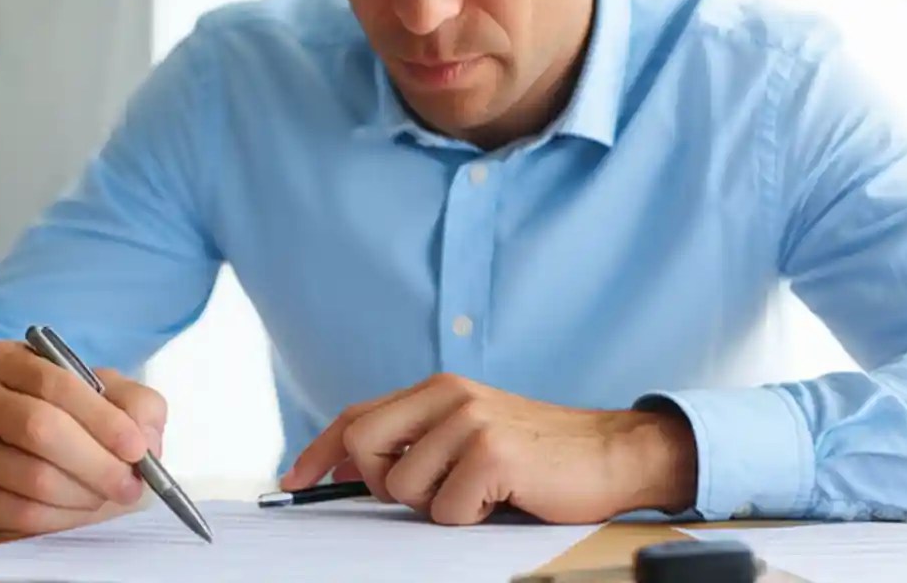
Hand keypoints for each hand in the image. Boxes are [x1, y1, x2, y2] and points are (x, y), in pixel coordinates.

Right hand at [0, 340, 166, 535]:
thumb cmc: (52, 411)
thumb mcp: (94, 391)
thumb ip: (132, 402)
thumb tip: (147, 439)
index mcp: (4, 358)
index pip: (56, 383)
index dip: (104, 419)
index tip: (138, 449)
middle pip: (40, 429)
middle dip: (97, 462)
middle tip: (130, 485)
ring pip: (31, 477)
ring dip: (83, 494)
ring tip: (106, 496)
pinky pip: (16, 513)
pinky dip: (60, 518)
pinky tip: (77, 510)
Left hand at [281, 374, 696, 524]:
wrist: (611, 453)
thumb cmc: (538, 453)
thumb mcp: (469, 434)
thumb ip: (415, 440)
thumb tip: (348, 470)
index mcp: (439, 389)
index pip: (356, 414)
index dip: (320, 450)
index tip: (295, 479)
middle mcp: (449, 396)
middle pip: (363, 444)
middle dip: (380, 484)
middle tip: (428, 491)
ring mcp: (470, 421)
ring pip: (402, 488)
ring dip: (437, 506)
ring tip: (479, 492)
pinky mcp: (492, 454)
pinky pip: (445, 510)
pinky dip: (470, 518)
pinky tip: (502, 498)